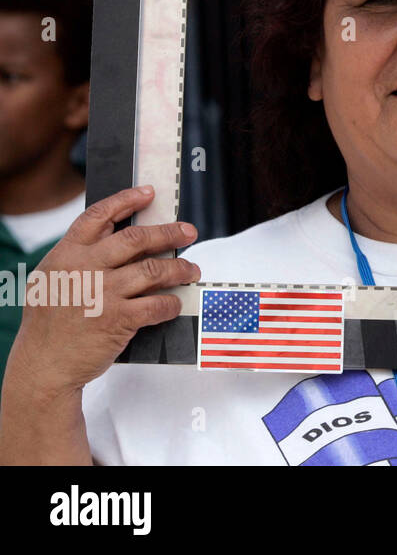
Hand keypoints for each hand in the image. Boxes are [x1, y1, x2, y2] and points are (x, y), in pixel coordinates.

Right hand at [4, 185, 200, 396]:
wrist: (43, 366)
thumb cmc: (50, 324)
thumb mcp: (52, 281)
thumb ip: (79, 258)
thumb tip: (118, 237)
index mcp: (66, 255)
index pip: (98, 215)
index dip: (126, 200)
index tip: (149, 193)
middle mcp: (84, 269)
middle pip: (135, 238)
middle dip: (168, 232)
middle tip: (189, 232)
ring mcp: (102, 293)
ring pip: (153, 269)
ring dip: (179, 268)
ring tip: (191, 270)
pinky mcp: (118, 319)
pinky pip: (157, 304)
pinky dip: (171, 303)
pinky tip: (175, 303)